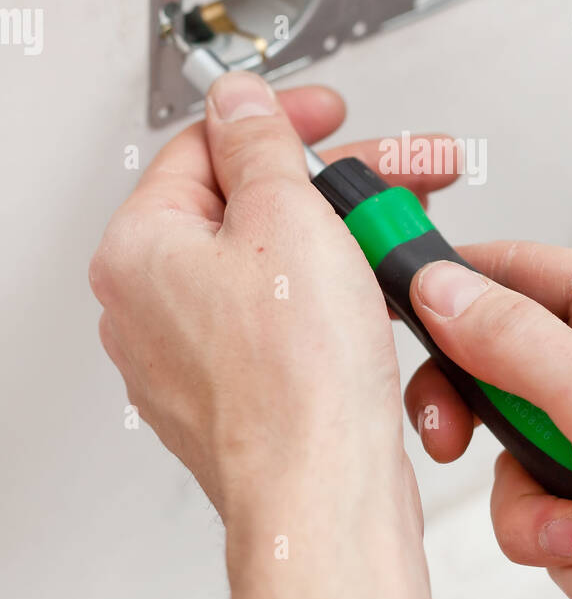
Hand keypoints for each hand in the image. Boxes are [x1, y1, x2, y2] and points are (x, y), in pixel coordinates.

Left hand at [90, 73, 476, 598]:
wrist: (324, 498)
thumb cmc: (298, 385)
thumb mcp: (288, 219)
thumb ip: (261, 144)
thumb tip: (238, 100)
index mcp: (141, 251)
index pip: (205, 147)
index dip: (279, 118)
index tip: (328, 113)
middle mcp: (151, 306)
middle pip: (249, 207)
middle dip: (337, 184)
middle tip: (399, 174)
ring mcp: (193, 357)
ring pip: (274, 265)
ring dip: (345, 237)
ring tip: (403, 235)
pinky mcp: (238, 394)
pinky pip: (285, 322)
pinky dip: (334, 296)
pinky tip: (381, 292)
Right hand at [405, 242, 571, 598]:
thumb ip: (511, 343)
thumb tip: (438, 286)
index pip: (516, 272)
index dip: (448, 290)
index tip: (385, 312)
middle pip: (504, 381)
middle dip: (491, 439)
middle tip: (453, 449)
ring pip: (525, 475)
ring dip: (549, 522)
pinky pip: (562, 532)